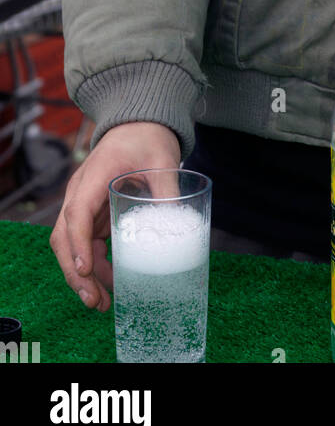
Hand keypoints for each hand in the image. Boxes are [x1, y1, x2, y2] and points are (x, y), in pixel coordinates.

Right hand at [50, 122, 181, 311]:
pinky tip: (110, 282)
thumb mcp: (162, 159)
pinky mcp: (94, 211)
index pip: (78, 212)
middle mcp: (81, 191)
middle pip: (65, 236)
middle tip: (94, 300)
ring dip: (83, 274)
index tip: (86, 269)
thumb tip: (177, 225)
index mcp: (94, 175)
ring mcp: (85, 203)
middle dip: (76, 270)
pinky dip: (94, 263)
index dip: (79, 243)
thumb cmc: (148, 137)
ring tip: (101, 302)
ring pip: (72, 244)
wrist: (140, 123)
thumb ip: (168, 189)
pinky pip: (87, 242)